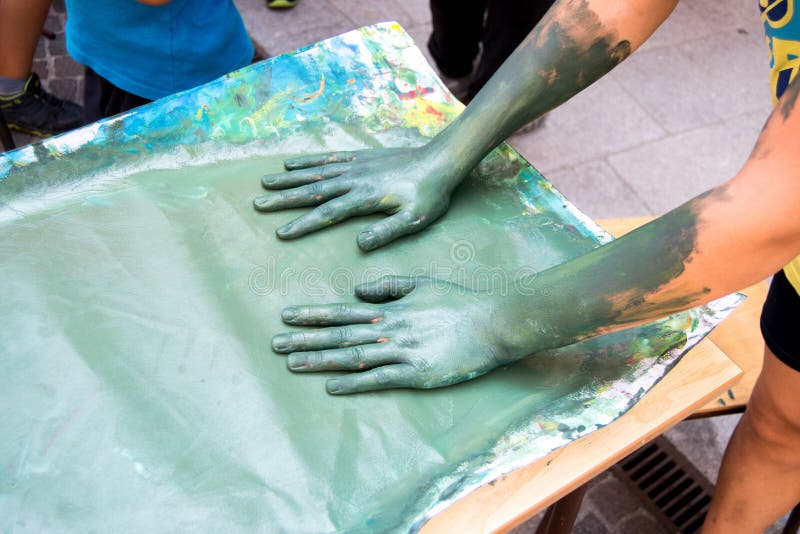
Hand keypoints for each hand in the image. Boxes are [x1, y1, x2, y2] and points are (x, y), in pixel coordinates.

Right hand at [253, 148, 457, 250]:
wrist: (441, 160)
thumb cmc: (431, 195)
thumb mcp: (415, 220)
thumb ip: (387, 232)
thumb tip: (360, 244)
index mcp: (366, 197)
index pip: (328, 213)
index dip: (304, 224)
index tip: (281, 233)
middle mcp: (354, 179)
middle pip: (313, 190)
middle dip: (284, 199)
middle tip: (257, 205)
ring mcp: (355, 166)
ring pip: (315, 172)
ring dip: (289, 178)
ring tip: (264, 183)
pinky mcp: (360, 158)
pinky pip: (328, 159)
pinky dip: (307, 161)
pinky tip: (291, 164)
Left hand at [271, 276, 529, 393]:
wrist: (492, 322)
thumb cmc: (459, 302)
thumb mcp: (421, 284)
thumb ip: (388, 287)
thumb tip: (357, 290)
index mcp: (390, 309)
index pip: (343, 311)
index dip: (314, 315)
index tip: (287, 317)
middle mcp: (390, 330)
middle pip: (340, 335)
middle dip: (305, 340)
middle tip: (275, 344)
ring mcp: (402, 352)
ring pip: (352, 356)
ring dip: (320, 360)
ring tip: (292, 364)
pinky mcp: (416, 374)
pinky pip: (378, 379)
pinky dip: (353, 382)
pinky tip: (331, 386)